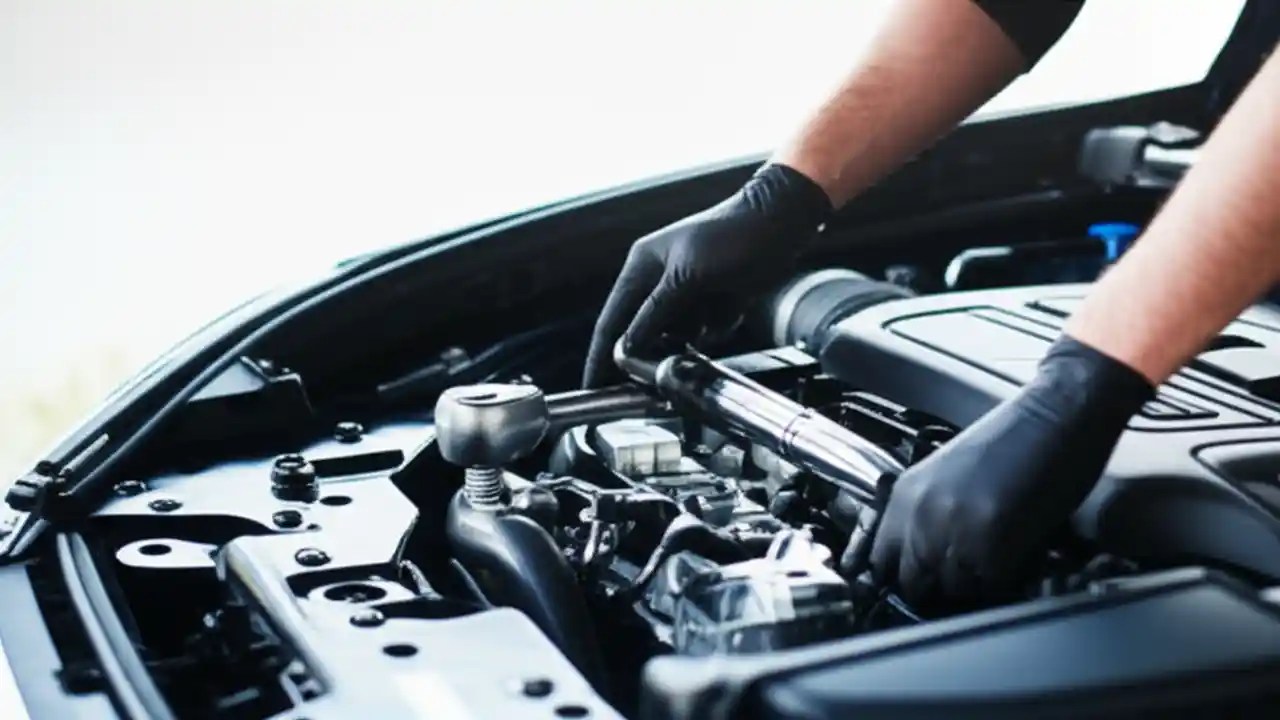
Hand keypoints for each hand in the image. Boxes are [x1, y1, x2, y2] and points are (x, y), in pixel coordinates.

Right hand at [582, 164, 830, 387]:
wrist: (780, 223)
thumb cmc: (730, 235)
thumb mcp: (686, 276)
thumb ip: (655, 313)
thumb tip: (627, 346)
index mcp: (643, 267)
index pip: (612, 319)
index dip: (601, 354)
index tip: (593, 385)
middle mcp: (661, 282)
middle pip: (643, 332)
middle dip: (653, 351)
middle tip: (658, 372)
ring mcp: (689, 293)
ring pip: (676, 336)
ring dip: (688, 343)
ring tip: (703, 329)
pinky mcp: (715, 302)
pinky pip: (707, 332)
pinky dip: (716, 330)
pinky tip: (730, 311)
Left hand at [869, 335, 1152, 605]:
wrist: (1056, 415)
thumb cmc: (1012, 441)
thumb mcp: (946, 475)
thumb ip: (924, 516)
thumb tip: (918, 561)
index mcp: (906, 495)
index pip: (879, 562)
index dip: (902, 580)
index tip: (923, 586)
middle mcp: (921, 515)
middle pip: (911, 586)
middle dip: (937, 593)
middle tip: (966, 583)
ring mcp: (954, 532)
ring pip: (951, 594)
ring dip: (973, 593)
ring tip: (996, 570)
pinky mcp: (993, 545)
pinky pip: (989, 590)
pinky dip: (1003, 586)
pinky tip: (1017, 564)